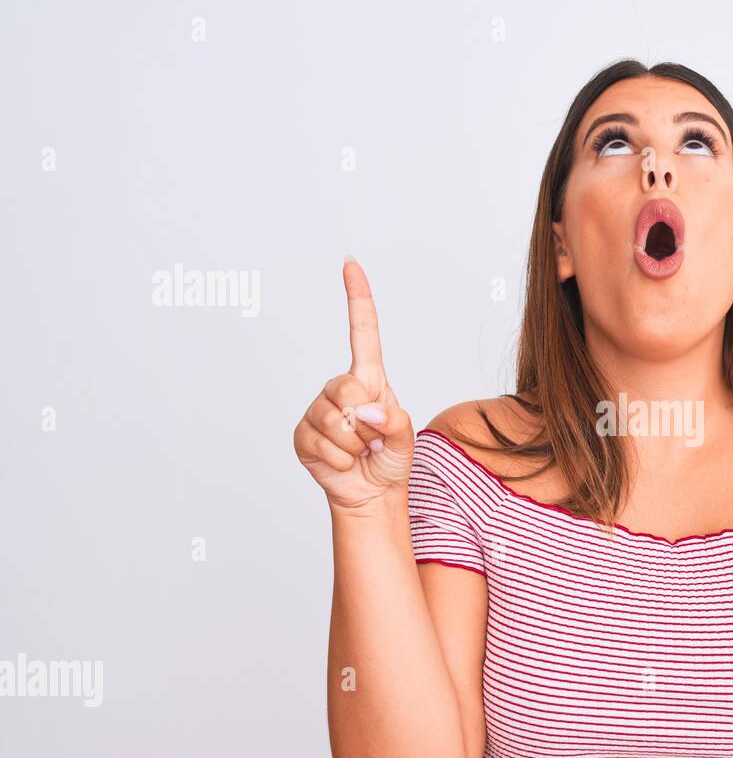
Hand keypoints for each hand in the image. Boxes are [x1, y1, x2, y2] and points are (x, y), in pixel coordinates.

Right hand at [293, 258, 414, 512]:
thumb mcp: (406, 440)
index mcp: (369, 379)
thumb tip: (366, 409)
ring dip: (352, 445)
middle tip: (372, 439)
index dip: (357, 297)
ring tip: (359, 452)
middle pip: (345, 388)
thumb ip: (396, 423)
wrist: (370, 494)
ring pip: (332, 420)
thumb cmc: (390, 460)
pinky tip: (343, 463)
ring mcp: (318, 410)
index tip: (350, 263)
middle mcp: (340, 389)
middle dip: (363, 421)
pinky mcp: (302, 434)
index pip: (362, 331)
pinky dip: (338, 460)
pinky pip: (319, 442)